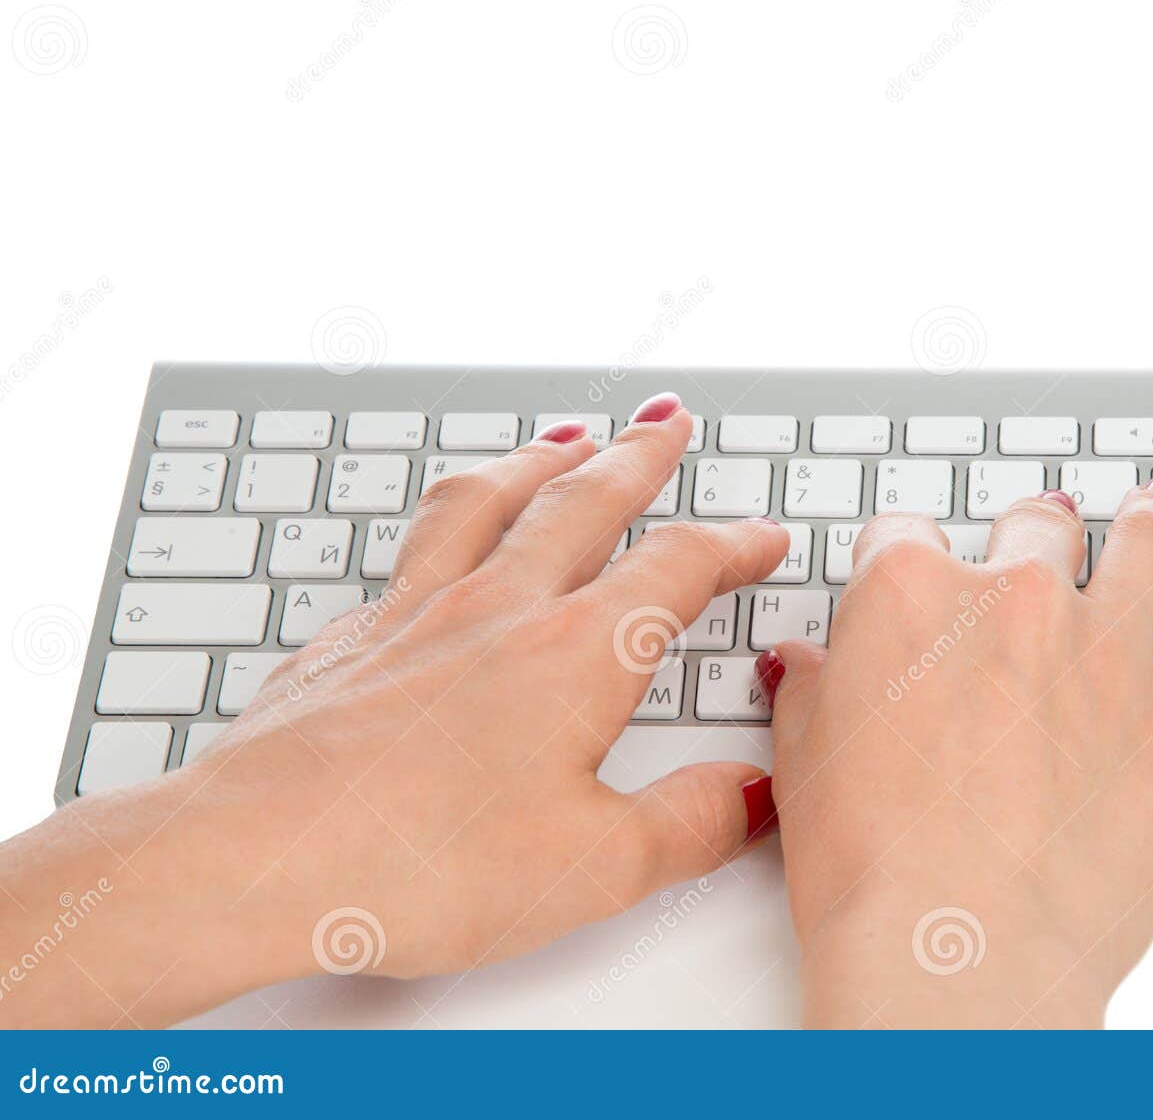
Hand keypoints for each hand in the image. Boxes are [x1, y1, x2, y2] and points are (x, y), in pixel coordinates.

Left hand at [0, 394, 788, 1026]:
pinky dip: (450, 517)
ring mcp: (416, 613)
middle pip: (583, 501)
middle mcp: (498, 610)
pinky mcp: (350, 639)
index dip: (731, 544)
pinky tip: (444, 536)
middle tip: (665, 422)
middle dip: (638, 455)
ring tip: (565, 437)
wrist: (255, 857)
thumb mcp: (595, 867)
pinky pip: (414, 546)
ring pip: (489, 500)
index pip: (676, 568)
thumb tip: (754, 795)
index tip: (760, 536)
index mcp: (575, 655)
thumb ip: (691, 824)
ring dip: (539, 460)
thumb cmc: (414, 863)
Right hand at [765, 480, 1152, 1027]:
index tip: (911, 567)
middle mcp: (1014, 605)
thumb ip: (811, 694)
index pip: (905, 535)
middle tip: (1040, 534)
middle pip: (1034, 525)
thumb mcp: (806, 766)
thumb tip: (805, 666)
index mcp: (911, 600)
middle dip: (1034, 527)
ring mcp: (1104, 658)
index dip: (904, 553)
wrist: (955, 953)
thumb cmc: (872, 872)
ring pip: (1148, 550)